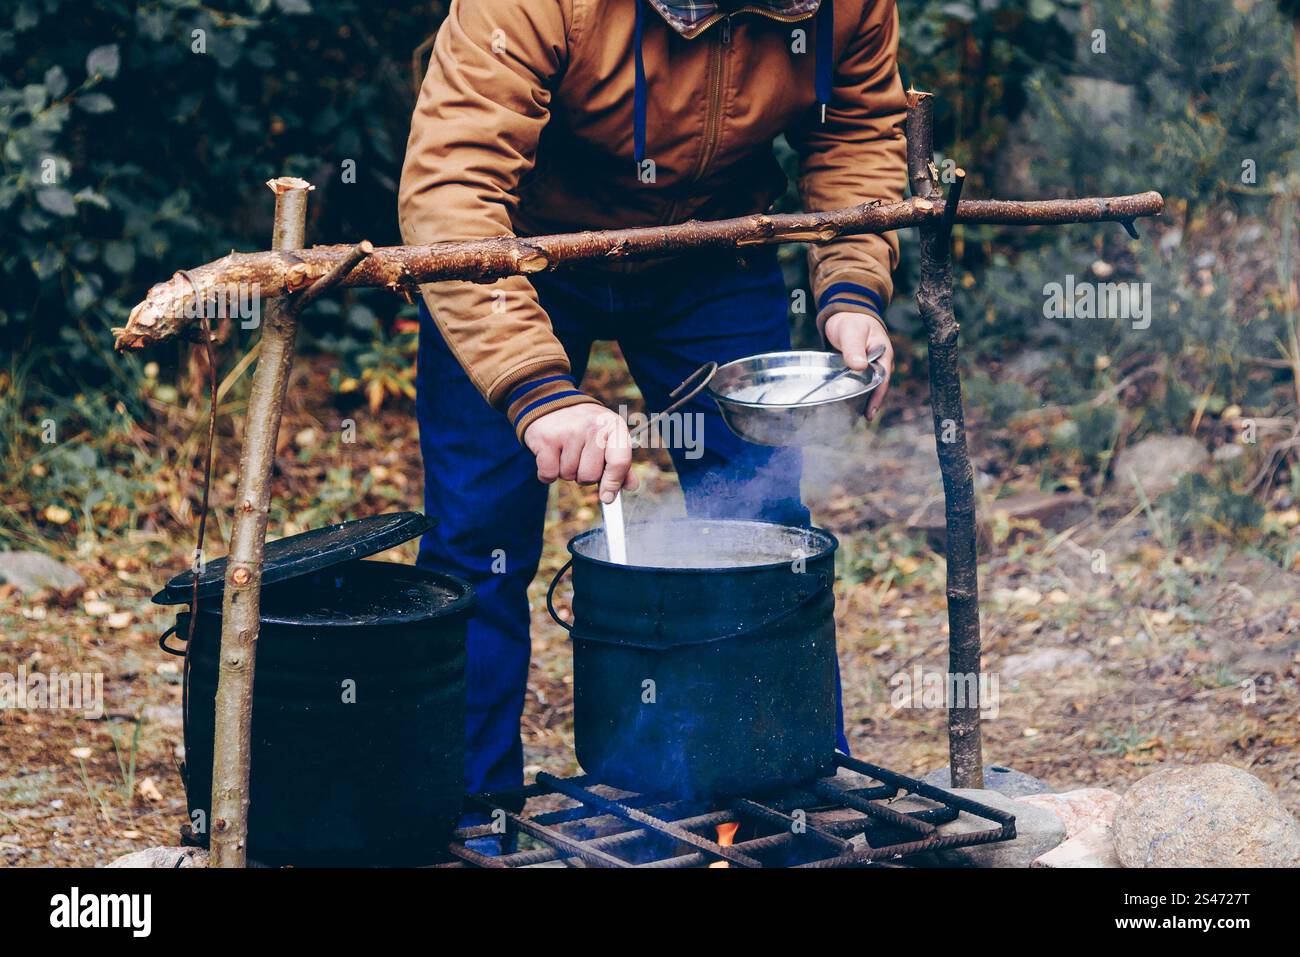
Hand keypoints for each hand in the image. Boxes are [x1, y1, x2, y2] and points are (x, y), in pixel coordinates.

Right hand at [523, 404, 638, 502]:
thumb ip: (620, 463)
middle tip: (579, 457)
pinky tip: (550, 455)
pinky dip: (547, 473)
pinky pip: (549, 474)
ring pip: (568, 476)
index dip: (613, 483)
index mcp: (614, 426)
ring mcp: (569, 432)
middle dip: (583, 475)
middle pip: (590, 476)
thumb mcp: (608, 437)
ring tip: (565, 450)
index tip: (607, 498)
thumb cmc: (585, 426)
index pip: (620, 462)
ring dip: (565, 471)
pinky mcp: (546, 439)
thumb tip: (632, 486)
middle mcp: (593, 427)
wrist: (550, 403)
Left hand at [824, 311, 892, 421]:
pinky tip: (847, 402)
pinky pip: (859, 382)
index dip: (877, 397)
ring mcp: (869, 365)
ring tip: (854, 415)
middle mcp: (879, 362)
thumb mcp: (851, 332)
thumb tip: (859, 366)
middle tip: (864, 418)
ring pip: (868, 385)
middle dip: (872, 402)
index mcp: (883, 353)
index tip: (870, 412)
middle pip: (878, 386)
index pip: (883, 379)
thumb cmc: (850, 321)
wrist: (845, 313)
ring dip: (863, 398)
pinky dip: (855, 391)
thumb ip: (854, 348)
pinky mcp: (859, 367)